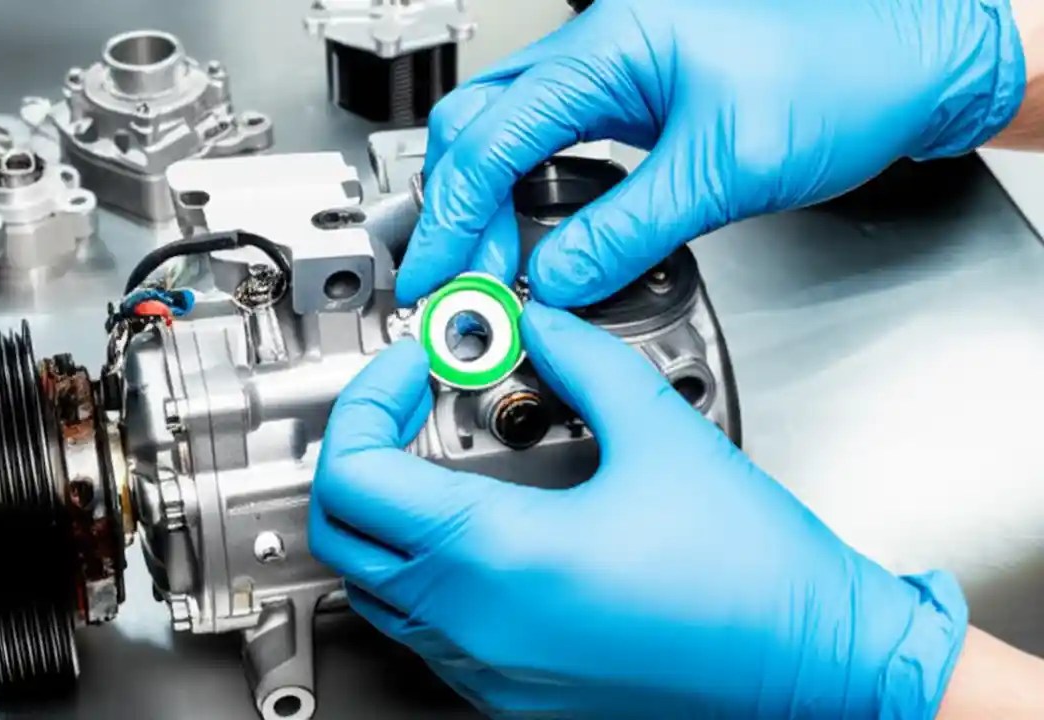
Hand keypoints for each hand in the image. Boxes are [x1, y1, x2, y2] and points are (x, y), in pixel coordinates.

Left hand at [310, 303, 966, 717]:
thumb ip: (583, 362)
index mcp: (498, 560)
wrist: (818, 668)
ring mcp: (487, 668)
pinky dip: (422, 566)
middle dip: (359, 451)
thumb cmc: (757, 580)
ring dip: (386, 511)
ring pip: (374, 586)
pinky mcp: (511, 690)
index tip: (412, 366)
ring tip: (438, 455)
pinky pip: (424, 627)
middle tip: (407, 402)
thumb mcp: (664, 435)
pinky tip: (477, 523)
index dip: (367, 401)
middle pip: (340, 533)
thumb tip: (538, 324)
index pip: (355, 474)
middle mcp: (475, 625)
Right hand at [397, 0, 1025, 307]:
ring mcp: (614, 73)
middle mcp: (599, 53)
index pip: (493, 139)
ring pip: (509, 132)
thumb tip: (558, 280)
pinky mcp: (635, 100)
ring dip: (489, 200)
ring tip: (489, 265)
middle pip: (480, 125)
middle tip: (457, 278)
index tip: (437, 275)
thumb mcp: (724, 169)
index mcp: (608, 50)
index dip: (455, 217)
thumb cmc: (845, 76)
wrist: (915, 57)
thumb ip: (628, 231)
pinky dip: (530, 192)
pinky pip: (554, 143)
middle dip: (458, 207)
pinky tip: (537, 231)